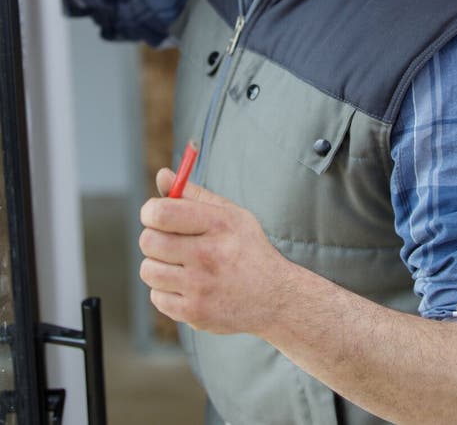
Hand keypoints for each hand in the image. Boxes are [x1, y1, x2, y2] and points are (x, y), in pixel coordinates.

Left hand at [139, 169, 289, 334]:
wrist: (275, 298)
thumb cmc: (247, 249)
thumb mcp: (230, 215)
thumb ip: (193, 194)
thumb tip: (162, 175)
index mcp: (218, 224)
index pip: (162, 213)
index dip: (150, 211)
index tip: (154, 215)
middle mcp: (208, 255)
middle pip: (149, 241)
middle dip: (152, 238)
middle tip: (167, 240)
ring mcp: (200, 287)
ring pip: (148, 270)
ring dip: (158, 265)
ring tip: (178, 265)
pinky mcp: (194, 313)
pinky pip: (156, 297)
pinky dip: (166, 291)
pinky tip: (187, 286)